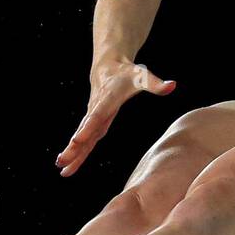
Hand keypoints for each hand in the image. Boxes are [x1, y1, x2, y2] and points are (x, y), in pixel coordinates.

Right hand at [55, 58, 176, 176]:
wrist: (108, 66)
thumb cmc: (127, 73)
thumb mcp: (142, 76)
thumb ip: (156, 84)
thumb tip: (172, 86)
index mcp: (107, 99)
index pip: (96, 115)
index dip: (87, 127)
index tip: (76, 139)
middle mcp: (96, 109)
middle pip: (85, 129)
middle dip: (74, 146)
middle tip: (63, 160)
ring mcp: (93, 116)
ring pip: (82, 137)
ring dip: (72, 152)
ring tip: (61, 168)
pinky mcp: (92, 122)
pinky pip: (84, 139)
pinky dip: (76, 152)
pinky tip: (68, 166)